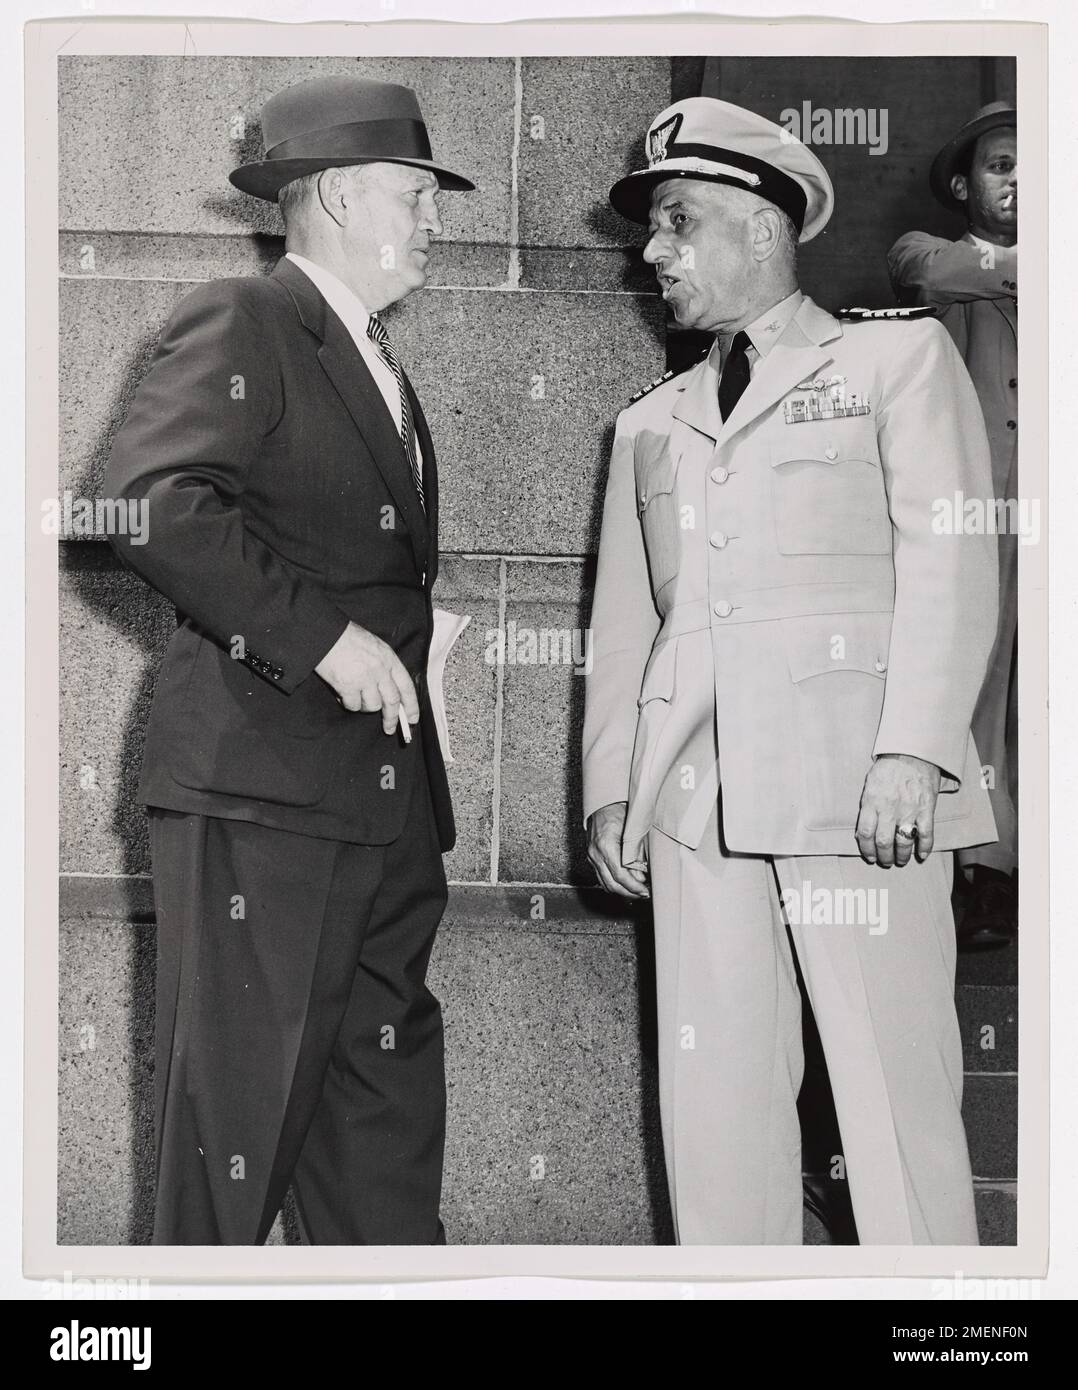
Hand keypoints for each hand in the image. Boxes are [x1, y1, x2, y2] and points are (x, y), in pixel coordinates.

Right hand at [314, 621, 418, 735]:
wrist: (325, 634)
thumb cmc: (346, 637)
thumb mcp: (374, 646)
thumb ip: (383, 665)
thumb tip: (388, 688)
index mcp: (389, 658)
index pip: (406, 686)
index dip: (411, 705)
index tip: (412, 718)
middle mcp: (380, 670)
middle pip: (392, 701)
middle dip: (392, 718)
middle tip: (390, 728)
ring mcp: (365, 679)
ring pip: (373, 706)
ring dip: (365, 707)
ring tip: (357, 698)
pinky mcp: (348, 686)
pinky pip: (353, 705)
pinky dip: (348, 704)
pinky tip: (343, 695)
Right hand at [586, 801, 649, 898]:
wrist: (603, 802)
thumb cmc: (619, 811)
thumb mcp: (633, 831)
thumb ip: (637, 854)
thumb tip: (642, 876)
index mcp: (605, 846)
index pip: (620, 875)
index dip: (634, 887)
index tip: (645, 891)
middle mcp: (595, 853)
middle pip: (611, 884)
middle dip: (629, 893)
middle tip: (644, 895)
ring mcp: (591, 856)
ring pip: (605, 883)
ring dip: (622, 891)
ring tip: (637, 893)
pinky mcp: (592, 857)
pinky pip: (601, 877)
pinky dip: (613, 885)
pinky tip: (625, 887)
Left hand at [855, 753, 941, 866]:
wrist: (912, 752)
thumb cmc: (888, 768)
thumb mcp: (870, 785)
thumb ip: (867, 807)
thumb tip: (862, 832)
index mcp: (872, 802)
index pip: (865, 833)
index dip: (866, 849)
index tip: (869, 856)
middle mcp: (889, 808)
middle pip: (884, 842)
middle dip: (883, 857)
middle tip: (885, 862)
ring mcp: (909, 810)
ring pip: (904, 842)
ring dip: (902, 856)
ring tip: (901, 861)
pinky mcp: (926, 809)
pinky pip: (926, 834)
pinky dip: (925, 848)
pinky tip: (921, 855)